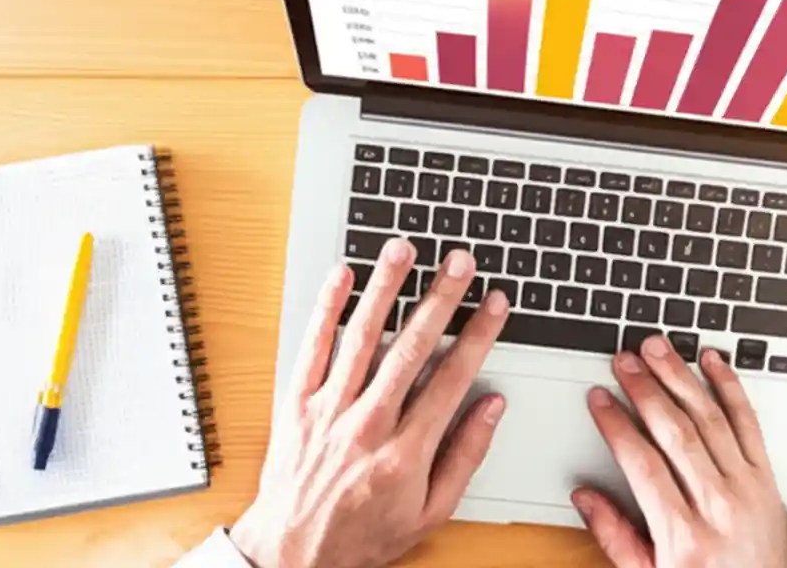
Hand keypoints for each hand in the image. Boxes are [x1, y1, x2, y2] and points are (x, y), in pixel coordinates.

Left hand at [229, 240, 508, 567]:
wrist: (291, 556)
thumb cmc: (362, 536)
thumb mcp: (431, 512)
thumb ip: (465, 456)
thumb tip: (491, 406)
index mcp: (406, 451)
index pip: (453, 377)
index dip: (479, 334)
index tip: (495, 303)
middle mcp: (367, 424)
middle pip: (412, 346)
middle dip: (441, 298)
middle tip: (459, 261)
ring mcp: (327, 409)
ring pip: (362, 336)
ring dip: (385, 288)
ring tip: (404, 249)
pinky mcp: (295, 403)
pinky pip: (312, 346)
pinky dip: (326, 308)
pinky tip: (343, 275)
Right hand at [573, 339, 786, 567]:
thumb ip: (616, 537)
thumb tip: (584, 497)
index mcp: (684, 537)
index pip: (643, 466)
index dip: (617, 426)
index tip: (599, 399)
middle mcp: (719, 508)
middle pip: (677, 434)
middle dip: (645, 390)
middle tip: (623, 361)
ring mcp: (747, 487)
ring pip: (710, 419)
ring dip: (680, 378)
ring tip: (657, 349)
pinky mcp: (767, 475)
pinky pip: (748, 421)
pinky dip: (730, 387)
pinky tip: (711, 362)